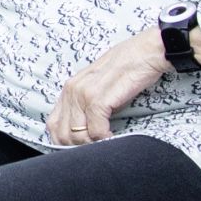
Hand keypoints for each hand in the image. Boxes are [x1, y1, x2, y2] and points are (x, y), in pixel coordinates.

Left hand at [46, 29, 171, 145]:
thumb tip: (84, 130)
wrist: (147, 52)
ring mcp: (84, 95)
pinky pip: (96, 131)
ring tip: (105, 143)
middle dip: (78, 147)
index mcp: (69, 89)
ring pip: (77, 136)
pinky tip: (113, 138)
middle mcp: (72, 91)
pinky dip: (105, 140)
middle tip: (95, 147)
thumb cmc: (127, 69)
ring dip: (92, 145)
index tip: (80, 147)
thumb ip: (86, 103)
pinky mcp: (99, 100)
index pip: (53, 125)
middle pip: (62, 134)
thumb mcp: (98, 85)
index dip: (64, 141)